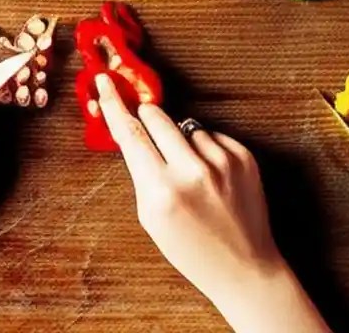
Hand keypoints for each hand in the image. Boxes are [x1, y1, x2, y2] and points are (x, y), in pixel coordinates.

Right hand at [95, 75, 328, 332]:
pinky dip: (207, 149)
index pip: (130, 134)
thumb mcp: (151, 216)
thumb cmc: (191, 248)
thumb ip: (141, 172)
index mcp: (160, 191)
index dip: (114, 104)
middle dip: (148, 115)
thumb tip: (134, 129)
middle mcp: (191, 172)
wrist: (243, 267)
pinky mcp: (244, 158)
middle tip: (145, 120)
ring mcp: (222, 163)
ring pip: (187, 126)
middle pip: (157, 118)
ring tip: (192, 173)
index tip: (104, 81)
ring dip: (182, 140)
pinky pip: (213, 137)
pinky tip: (213, 177)